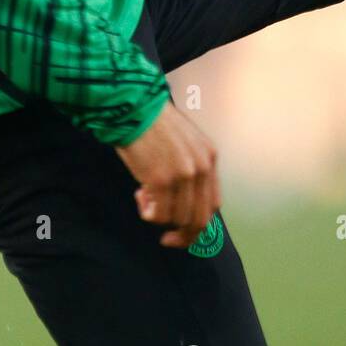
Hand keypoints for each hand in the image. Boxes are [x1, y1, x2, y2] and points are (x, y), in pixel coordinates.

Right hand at [114, 98, 220, 248]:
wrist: (132, 107)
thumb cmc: (152, 123)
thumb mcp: (184, 142)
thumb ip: (190, 168)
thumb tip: (183, 201)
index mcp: (209, 157)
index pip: (213, 204)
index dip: (198, 223)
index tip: (182, 230)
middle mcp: (201, 168)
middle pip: (200, 219)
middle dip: (183, 235)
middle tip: (167, 239)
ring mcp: (183, 175)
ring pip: (177, 219)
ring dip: (158, 216)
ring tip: (144, 196)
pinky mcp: (162, 180)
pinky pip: (158, 215)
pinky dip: (148, 213)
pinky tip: (139, 194)